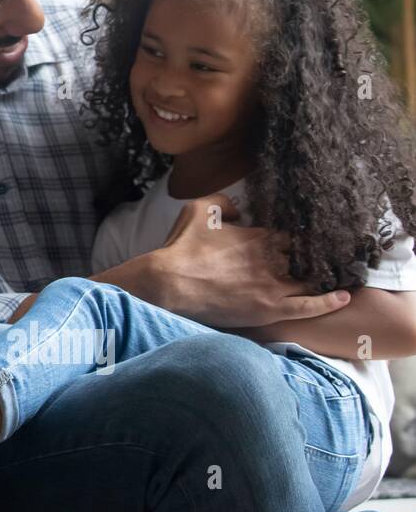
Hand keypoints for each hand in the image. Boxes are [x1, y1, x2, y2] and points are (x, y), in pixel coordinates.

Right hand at [97, 194, 349, 327]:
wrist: (168, 283)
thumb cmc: (181, 247)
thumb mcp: (198, 210)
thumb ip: (224, 202)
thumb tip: (239, 210)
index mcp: (259, 235)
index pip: (294, 234)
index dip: (304, 235)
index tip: (311, 236)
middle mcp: (272, 259)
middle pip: (308, 256)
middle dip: (319, 255)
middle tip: (331, 256)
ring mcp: (273, 286)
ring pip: (312, 280)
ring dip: (327, 276)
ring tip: (340, 275)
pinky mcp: (269, 309)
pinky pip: (308, 307)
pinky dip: (328, 302)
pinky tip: (343, 297)